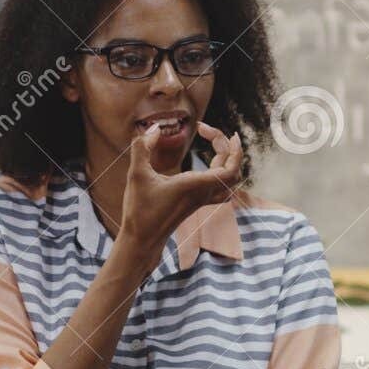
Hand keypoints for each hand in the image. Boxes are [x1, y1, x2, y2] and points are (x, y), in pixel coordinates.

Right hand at [118, 121, 242, 253]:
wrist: (141, 240)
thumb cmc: (139, 211)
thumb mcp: (136, 175)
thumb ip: (142, 148)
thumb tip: (154, 128)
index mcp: (195, 186)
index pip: (230, 167)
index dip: (228, 145)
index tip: (205, 128)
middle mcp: (203, 193)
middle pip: (233, 169)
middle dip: (226, 145)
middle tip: (204, 130)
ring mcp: (201, 200)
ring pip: (230, 180)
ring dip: (229, 160)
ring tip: (217, 144)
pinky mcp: (196, 204)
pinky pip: (222, 190)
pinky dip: (224, 175)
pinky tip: (212, 167)